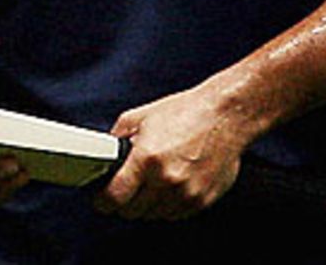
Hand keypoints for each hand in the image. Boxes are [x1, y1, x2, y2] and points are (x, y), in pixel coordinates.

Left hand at [95, 83, 244, 222]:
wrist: (224, 116)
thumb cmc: (186, 111)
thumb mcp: (142, 116)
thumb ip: (118, 138)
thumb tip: (104, 156)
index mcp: (147, 158)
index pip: (114, 197)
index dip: (102, 200)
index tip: (100, 199)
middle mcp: (165, 180)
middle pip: (132, 211)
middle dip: (124, 201)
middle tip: (126, 187)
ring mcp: (185, 194)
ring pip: (153, 215)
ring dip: (148, 203)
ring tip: (153, 180)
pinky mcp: (201, 201)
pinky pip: (174, 214)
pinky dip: (168, 204)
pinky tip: (171, 183)